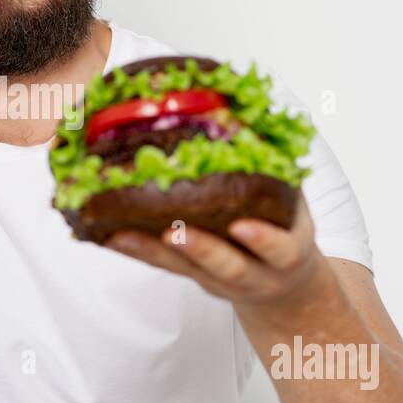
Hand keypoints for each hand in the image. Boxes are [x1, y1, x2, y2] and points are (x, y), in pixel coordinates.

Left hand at [104, 194, 327, 320]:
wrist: (282, 285)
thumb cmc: (285, 231)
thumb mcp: (294, 208)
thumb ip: (278, 175)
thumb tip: (250, 117)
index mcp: (285, 254)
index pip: (278, 250)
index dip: (262, 240)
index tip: (241, 226)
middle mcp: (252, 274)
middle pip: (225, 267)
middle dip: (199, 250)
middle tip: (173, 233)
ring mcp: (217, 280)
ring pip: (183, 269)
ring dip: (151, 252)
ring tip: (121, 234)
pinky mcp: (189, 276)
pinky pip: (162, 265)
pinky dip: (136, 251)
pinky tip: (108, 235)